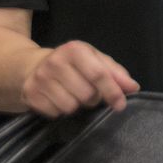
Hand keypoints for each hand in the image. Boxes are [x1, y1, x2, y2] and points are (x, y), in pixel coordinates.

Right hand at [21, 41, 139, 117]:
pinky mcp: (30, 95)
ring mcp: (40, 79)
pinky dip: (62, 110)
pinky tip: (59, 98)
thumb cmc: (74, 63)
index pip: (98, 74)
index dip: (112, 91)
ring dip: (78, 105)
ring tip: (74, 94)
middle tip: (89, 92)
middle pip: (86, 94)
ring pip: (71, 106)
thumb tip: (133, 87)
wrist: (33, 66)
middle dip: (94, 98)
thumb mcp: (96, 60)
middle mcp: (55, 62)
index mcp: (75, 50)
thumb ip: (116, 73)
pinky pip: (55, 113)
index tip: (121, 104)